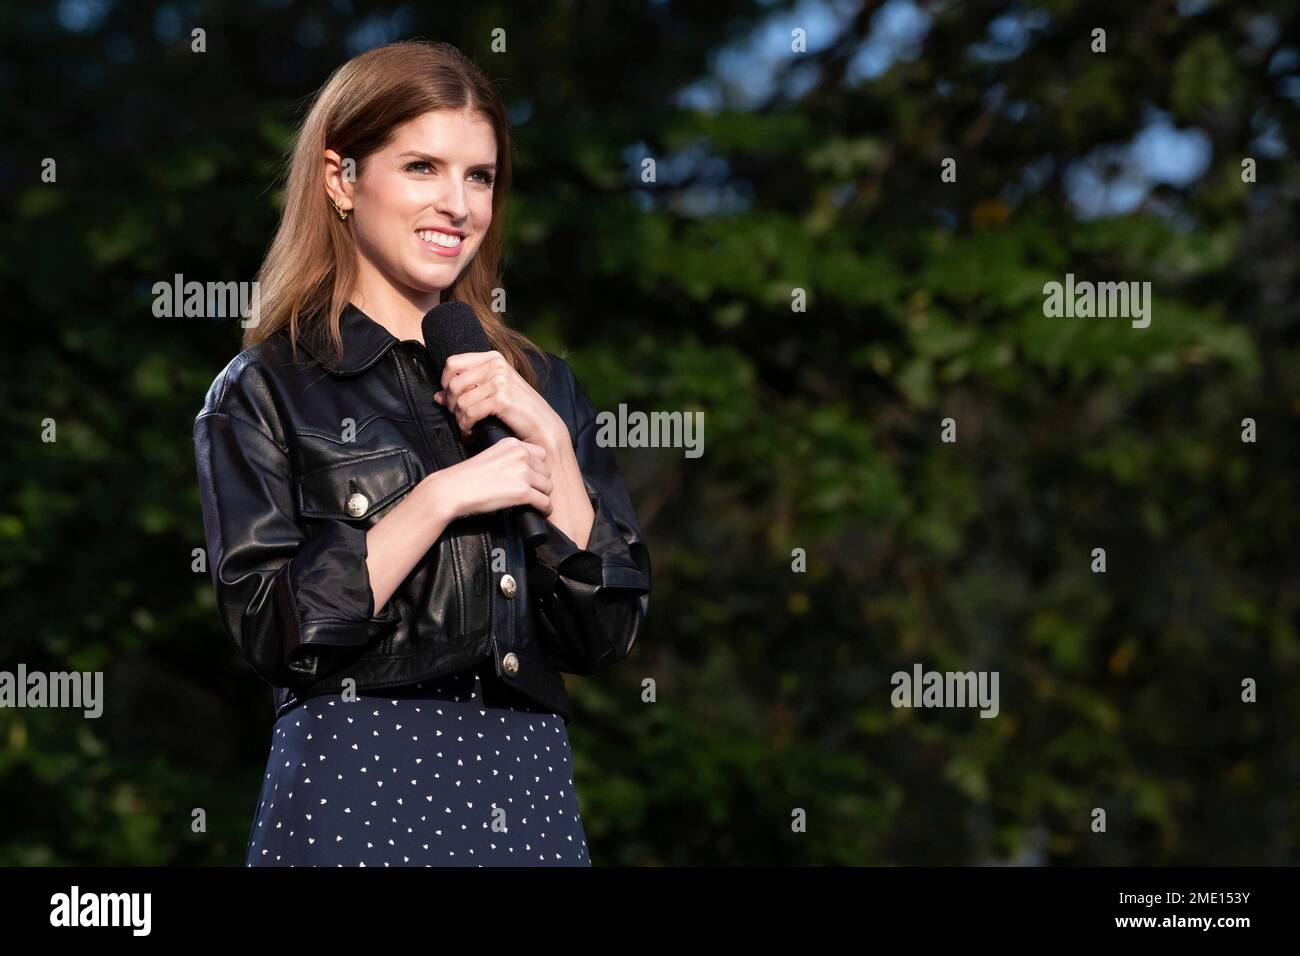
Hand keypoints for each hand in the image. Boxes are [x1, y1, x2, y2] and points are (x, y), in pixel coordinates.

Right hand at [428, 437, 552, 521]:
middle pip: (546, 471)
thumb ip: (509, 459)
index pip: (541, 454)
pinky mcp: (522, 491)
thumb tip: (526, 473)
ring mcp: (522, 472)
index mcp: (512, 444)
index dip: (537, 469)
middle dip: (540, 484)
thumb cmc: (466, 478)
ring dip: (542, 496)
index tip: (532, 479)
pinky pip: (545, 502)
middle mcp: (520, 454)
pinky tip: (540, 512)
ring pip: (548, 487)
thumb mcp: (491, 457)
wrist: (452, 490)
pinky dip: (544, 509)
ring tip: (535, 503)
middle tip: (532, 493)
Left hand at [433, 350, 564, 446]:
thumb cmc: (519, 409)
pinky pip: (469, 413)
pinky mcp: (501, 399)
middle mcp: (496, 365)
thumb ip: (468, 388)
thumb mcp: (494, 391)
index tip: (449, 397)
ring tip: (466, 426)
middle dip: (451, 404)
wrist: (543, 426)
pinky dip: (466, 426)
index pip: (453, 362)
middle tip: (458, 417)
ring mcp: (500, 381)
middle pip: (454, 383)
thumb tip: (438, 396)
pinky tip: (470, 432)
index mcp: (493, 358)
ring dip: (458, 418)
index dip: (445, 381)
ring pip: (460, 400)